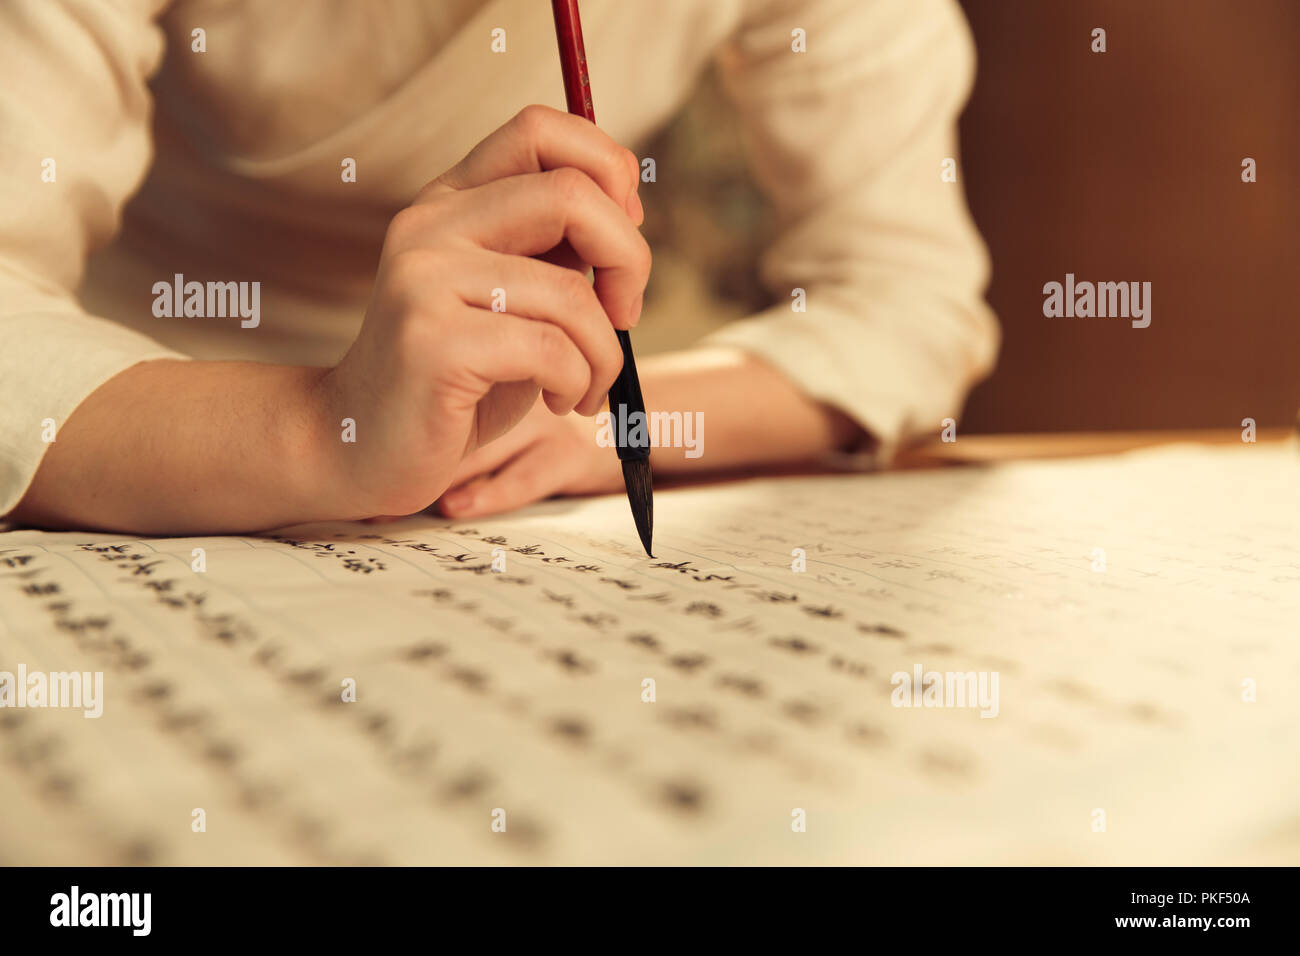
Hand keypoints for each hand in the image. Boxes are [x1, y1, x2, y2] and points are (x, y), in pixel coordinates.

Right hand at [318, 104, 649, 517]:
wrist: (358, 450)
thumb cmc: (455, 382)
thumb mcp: (510, 301)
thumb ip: (553, 252)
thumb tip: (629, 216)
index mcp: (450, 203)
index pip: (539, 130)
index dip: (607, 172)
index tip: (620, 239)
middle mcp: (430, 225)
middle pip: (572, 195)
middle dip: (629, 259)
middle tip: (625, 315)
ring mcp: (424, 279)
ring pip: (571, 292)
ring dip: (604, 352)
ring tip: (585, 386)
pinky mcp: (432, 342)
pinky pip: (553, 350)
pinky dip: (579, 384)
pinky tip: (562, 402)